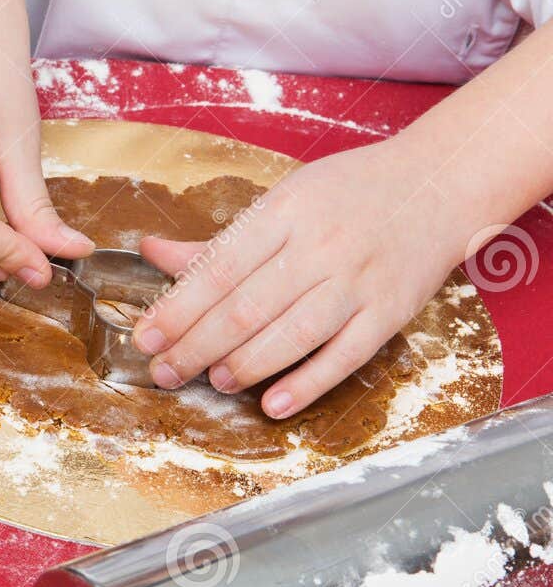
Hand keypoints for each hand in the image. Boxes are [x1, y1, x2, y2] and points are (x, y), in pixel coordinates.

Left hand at [133, 138, 472, 416]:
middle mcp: (321, 247)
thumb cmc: (349, 193)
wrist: (440, 183)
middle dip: (197, 346)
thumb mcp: (282, 200)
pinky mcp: (390, 313)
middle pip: (247, 308)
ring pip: (292, 334)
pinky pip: (345, 356)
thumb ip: (219, 241)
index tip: (146, 336)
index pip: (218, 269)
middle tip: (164, 371)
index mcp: (284, 213)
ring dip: (245, 365)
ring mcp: (358, 282)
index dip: (177, 308)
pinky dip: (308, 384)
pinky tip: (273, 404)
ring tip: (213, 380)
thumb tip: (151, 253)